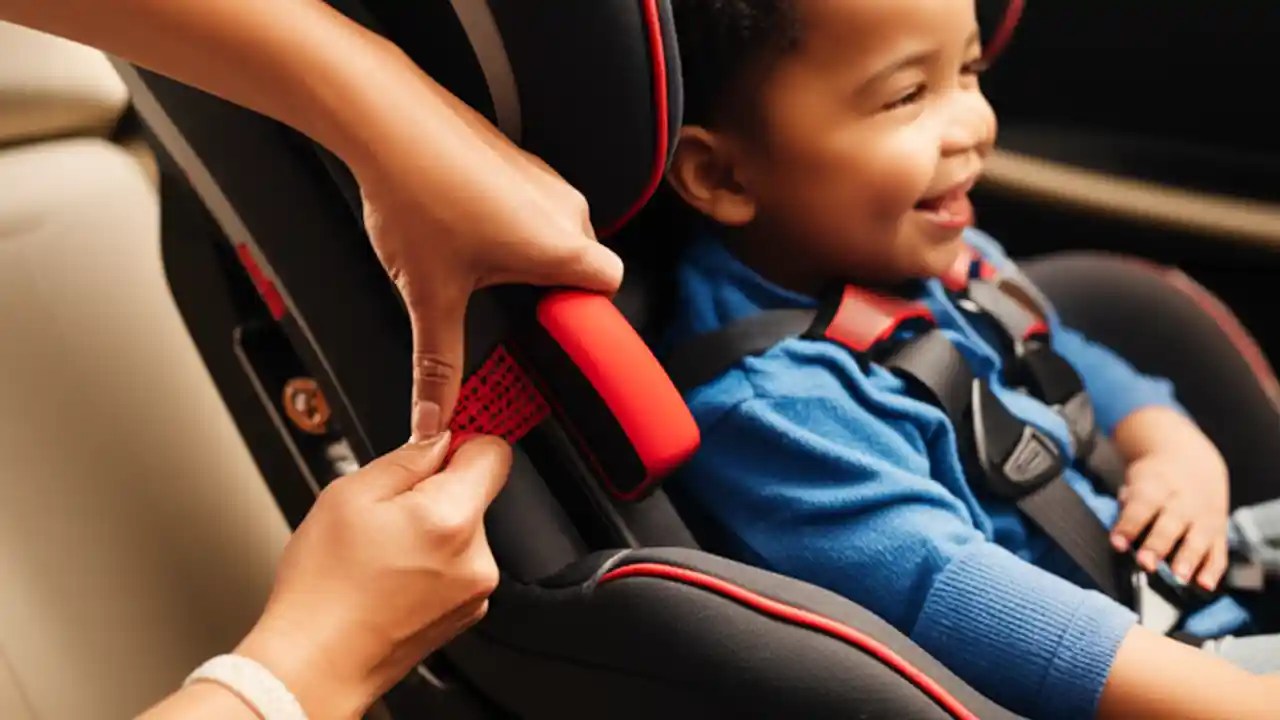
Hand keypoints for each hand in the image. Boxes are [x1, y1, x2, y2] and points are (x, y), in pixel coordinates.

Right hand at [234, 433, 509, 718]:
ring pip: (464, 529)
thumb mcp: (349, 495)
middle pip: (476, 493)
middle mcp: (476, 556)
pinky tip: (392, 574)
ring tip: (384, 551)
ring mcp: (476, 589)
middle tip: (387, 513)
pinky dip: (432, 561)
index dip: (461, 443)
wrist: (317, 661)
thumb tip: (438, 439)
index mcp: (451, 519)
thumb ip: (406, 458)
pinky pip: (459, 564)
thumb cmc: (324, 589)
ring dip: (433, 528)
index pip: (493, 452)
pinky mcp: (468, 610)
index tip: (435, 449)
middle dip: (436, 491)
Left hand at [353, 73, 623, 439]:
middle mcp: (565, 210)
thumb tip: (435, 411)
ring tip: (475, 265)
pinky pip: (535, 208)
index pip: (610, 293)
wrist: (388, 120)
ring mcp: (545, 181)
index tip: (559, 344)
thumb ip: (438, 364)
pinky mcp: (521, 163)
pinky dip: (511, 227)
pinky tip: (465, 231)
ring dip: (528, 259)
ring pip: (557, 236)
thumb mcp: (429, 296)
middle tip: (505, 309)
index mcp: (561, 246)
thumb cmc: (418, 192)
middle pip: (583, 268)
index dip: (587, 321)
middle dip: (547, 293)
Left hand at [1110, 449, 1229, 589]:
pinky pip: (1218, 552)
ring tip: (1179, 578)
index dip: (1128, 526)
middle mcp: (1183, 502)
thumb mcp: (1136, 481)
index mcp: (1157, 487)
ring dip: (1188, 560)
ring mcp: (1204, 516)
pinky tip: (1205, 585)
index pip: (1140, 507)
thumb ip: (1128, 507)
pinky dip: (1213, 570)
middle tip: (1146, 564)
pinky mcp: (1219, 529)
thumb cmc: (1154, 478)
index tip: (1117, 544)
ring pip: (1198, 539)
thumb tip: (1123, 536)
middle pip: (1169, 525)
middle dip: (1157, 546)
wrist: (1191, 458)